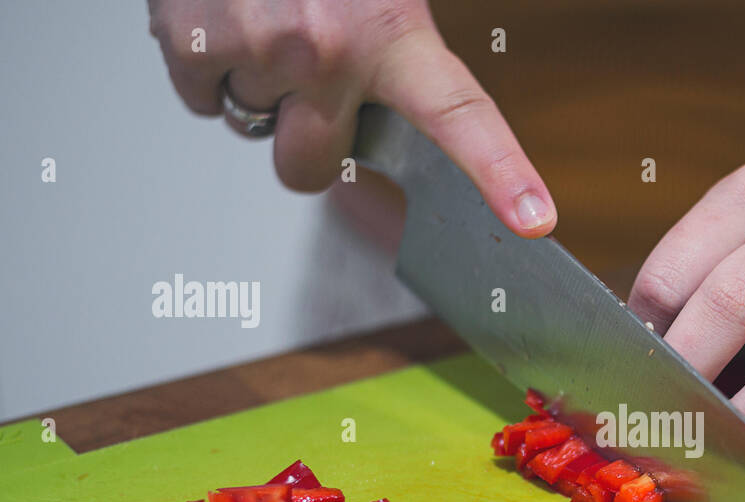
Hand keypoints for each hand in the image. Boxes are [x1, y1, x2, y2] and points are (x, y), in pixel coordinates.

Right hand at [147, 0, 555, 236]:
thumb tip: (371, 123)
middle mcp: (328, 48)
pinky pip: (197, 98)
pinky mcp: (192, 36)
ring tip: (262, 18)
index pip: (461, 115)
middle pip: (307, 167)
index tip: (534, 219)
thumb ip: (390, 59)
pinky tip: (224, 14)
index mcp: (393, 33)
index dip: (502, 173)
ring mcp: (259, 45)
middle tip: (302, 81)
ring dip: (251, 84)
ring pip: (248, 122)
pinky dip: (203, 64)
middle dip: (299, 139)